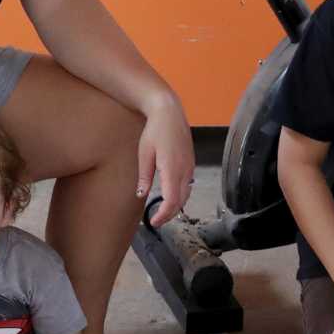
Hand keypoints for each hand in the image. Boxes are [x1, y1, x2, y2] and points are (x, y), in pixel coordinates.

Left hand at [137, 94, 196, 226]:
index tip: (154, 222)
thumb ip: (145, 177)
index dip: (164, 215)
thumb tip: (141, 195)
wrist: (169, 112)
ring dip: (176, 206)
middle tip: (156, 220)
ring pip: (186, 194)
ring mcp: (190, 166)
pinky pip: (188, 185)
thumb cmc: (155, 130)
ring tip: (163, 211)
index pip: (172, 201)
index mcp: (172, 168)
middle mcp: (185, 170)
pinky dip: (181, 195)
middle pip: (181, 201)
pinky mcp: (191, 163)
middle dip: (169, 214)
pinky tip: (171, 196)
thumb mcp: (144, 154)